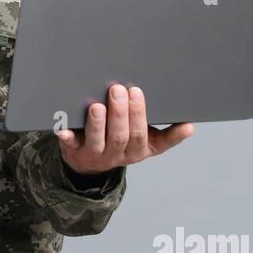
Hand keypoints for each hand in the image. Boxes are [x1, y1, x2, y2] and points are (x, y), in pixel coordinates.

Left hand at [56, 84, 193, 174]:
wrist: (89, 162)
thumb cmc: (122, 141)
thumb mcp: (147, 142)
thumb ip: (166, 134)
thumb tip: (189, 126)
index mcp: (138, 150)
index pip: (144, 136)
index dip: (146, 120)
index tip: (145, 98)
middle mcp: (118, 154)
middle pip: (122, 136)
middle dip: (123, 113)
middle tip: (121, 90)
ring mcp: (96, 153)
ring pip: (99, 141)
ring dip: (98, 123)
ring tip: (98, 105)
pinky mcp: (75, 150)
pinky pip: (71, 144)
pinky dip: (67, 137)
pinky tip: (63, 129)